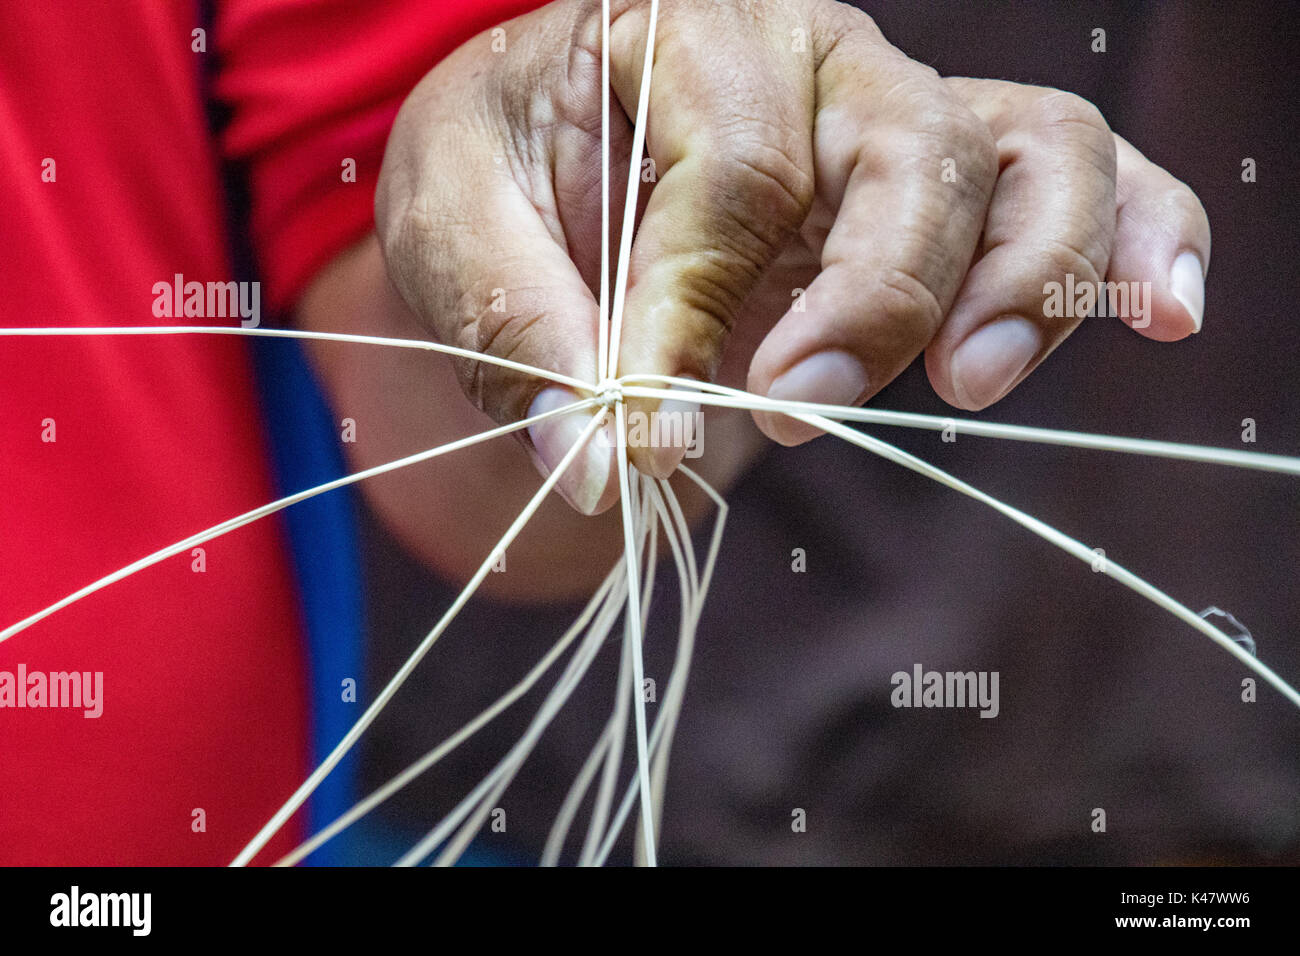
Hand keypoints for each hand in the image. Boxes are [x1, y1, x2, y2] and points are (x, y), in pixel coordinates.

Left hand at [376, 0, 1210, 513]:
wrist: (541, 163)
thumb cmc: (502, 177)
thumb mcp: (453, 227)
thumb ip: (520, 332)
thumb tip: (598, 463)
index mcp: (682, 31)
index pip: (729, 178)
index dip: (690, 316)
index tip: (643, 433)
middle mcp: (814, 56)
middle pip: (907, 151)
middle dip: (870, 297)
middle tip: (793, 410)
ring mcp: (899, 110)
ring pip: (1027, 154)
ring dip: (1024, 277)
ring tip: (969, 384)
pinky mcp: (948, 177)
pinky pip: (1079, 177)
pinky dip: (1135, 239)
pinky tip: (1162, 314)